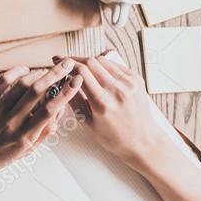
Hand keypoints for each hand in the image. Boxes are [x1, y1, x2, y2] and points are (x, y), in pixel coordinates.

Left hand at [0, 61, 82, 179]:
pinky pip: (3, 82)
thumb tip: (57, 119)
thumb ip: (41, 137)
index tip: (76, 81)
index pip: (50, 110)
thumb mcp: (22, 154)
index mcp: (24, 138)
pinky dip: (16, 72)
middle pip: (39, 91)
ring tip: (48, 69)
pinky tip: (25, 69)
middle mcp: (12, 123)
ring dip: (39, 73)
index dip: (66, 93)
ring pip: (23, 84)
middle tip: (68, 64)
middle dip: (56, 74)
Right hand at [67, 55, 176, 171]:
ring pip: (103, 61)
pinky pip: (115, 65)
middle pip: (91, 62)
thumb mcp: (88, 124)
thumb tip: (64, 82)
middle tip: (67, 62)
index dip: (67, 64)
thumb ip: (75, 101)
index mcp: (102, 103)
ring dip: (89, 62)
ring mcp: (129, 83)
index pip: (81, 72)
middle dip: (76, 60)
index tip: (58, 61)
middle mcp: (117, 90)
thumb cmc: (114, 137)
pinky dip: (104, 66)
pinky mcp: (136, 79)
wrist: (142, 140)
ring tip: (81, 68)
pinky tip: (97, 72)